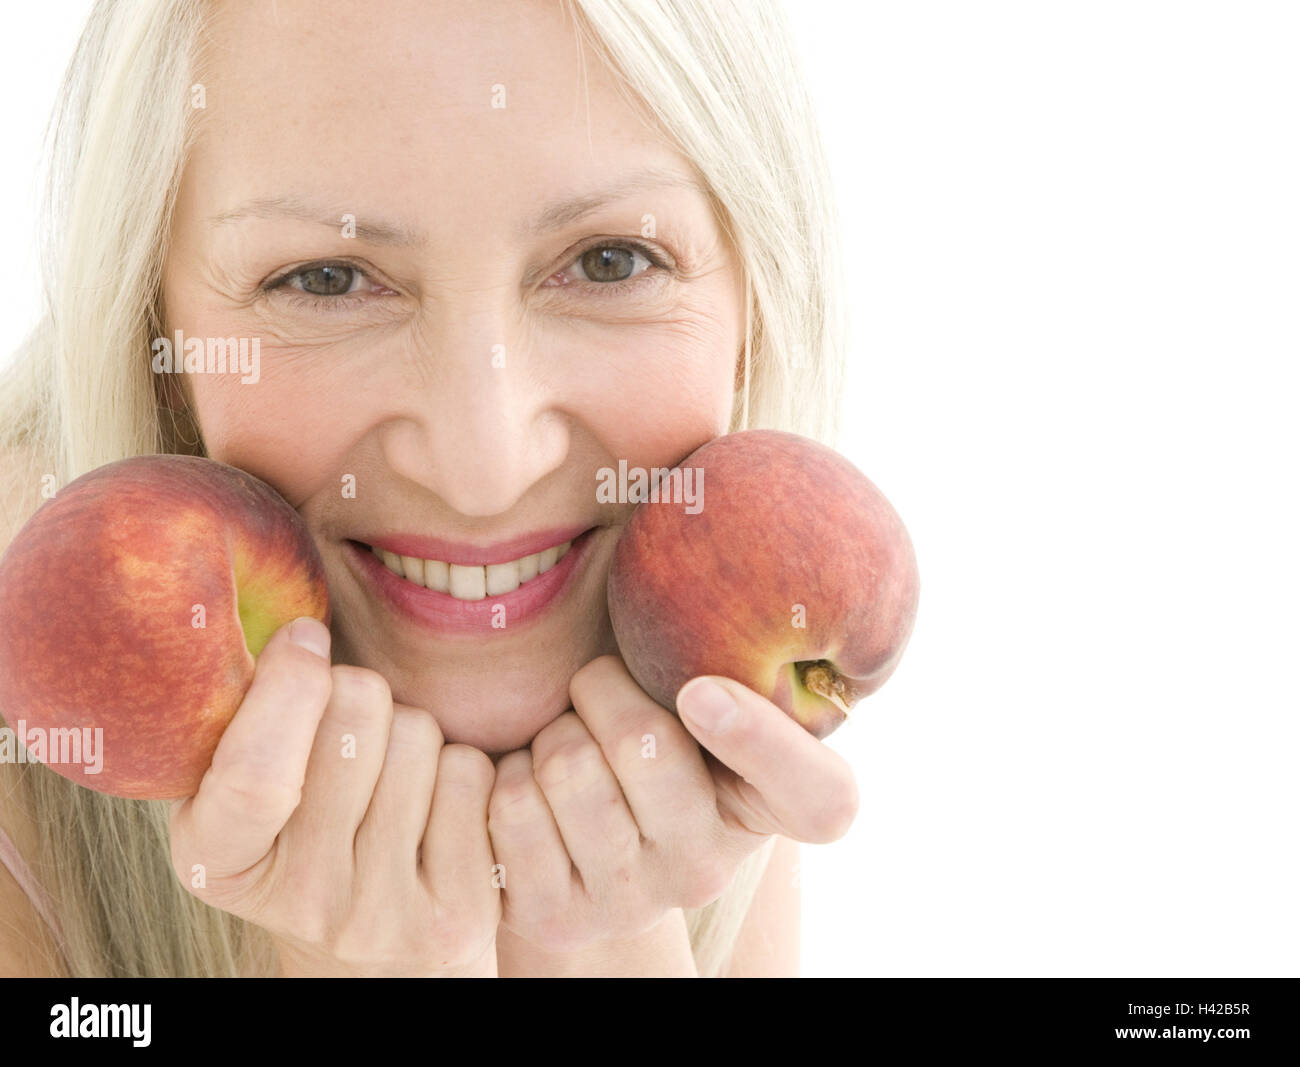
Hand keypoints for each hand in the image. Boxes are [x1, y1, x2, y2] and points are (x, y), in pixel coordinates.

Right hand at [168, 618, 499, 976]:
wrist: (377, 960)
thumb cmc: (308, 839)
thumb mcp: (244, 795)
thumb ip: (250, 724)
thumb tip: (300, 636)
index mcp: (218, 862)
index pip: (253, 776)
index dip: (287, 687)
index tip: (305, 639)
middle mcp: (302, 903)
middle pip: (358, 718)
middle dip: (361, 695)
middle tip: (353, 731)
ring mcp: (385, 916)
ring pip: (422, 737)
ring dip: (414, 734)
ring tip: (394, 781)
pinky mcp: (460, 914)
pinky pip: (473, 774)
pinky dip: (462, 768)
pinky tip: (437, 808)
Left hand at [486, 655, 856, 952]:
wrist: (563, 823)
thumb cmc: (642, 717)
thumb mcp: (695, 678)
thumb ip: (719, 629)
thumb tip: (687, 502)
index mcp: (773, 806)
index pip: (819, 799)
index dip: (763, 743)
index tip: (699, 689)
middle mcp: (711, 869)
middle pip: (645, 747)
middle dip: (601, 688)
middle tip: (598, 697)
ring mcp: (635, 901)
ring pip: (568, 770)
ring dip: (550, 732)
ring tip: (564, 744)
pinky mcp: (557, 918)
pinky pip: (510, 809)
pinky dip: (501, 774)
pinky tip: (525, 783)